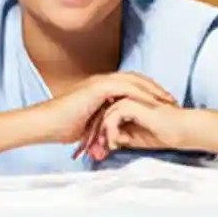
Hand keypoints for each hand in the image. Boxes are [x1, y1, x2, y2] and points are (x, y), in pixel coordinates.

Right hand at [32, 72, 176, 144]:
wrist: (45, 124)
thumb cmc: (62, 128)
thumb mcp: (90, 125)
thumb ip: (103, 124)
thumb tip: (114, 137)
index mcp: (100, 88)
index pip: (130, 85)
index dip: (148, 92)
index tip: (163, 104)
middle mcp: (101, 81)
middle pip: (136, 79)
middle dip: (156, 89)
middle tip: (172, 100)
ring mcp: (99, 82)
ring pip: (134, 81)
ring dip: (153, 90)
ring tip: (168, 101)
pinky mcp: (97, 87)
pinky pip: (126, 88)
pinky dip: (142, 95)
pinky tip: (154, 104)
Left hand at [78, 97, 194, 160]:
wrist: (182, 129)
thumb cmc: (164, 133)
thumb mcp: (136, 138)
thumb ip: (121, 136)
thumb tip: (107, 143)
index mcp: (125, 103)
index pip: (102, 117)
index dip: (98, 134)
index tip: (95, 151)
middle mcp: (125, 98)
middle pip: (100, 114)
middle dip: (96, 135)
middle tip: (95, 152)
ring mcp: (129, 98)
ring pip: (105, 114)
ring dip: (103, 133)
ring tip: (105, 149)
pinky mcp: (134, 103)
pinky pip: (115, 116)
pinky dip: (113, 130)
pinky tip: (117, 143)